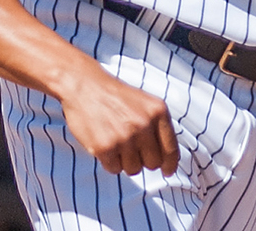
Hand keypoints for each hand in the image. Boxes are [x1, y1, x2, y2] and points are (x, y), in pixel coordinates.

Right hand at [57, 66, 179, 177]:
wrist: (84, 85)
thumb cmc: (115, 96)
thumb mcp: (145, 103)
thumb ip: (158, 127)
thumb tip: (168, 158)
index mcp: (158, 111)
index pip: (171, 149)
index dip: (170, 164)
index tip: (167, 171)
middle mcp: (144, 124)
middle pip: (153, 163)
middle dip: (142, 160)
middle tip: (130, 146)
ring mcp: (125, 136)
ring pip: (133, 169)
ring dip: (124, 161)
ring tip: (115, 141)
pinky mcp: (105, 147)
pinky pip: (114, 169)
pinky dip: (109, 161)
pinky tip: (104, 143)